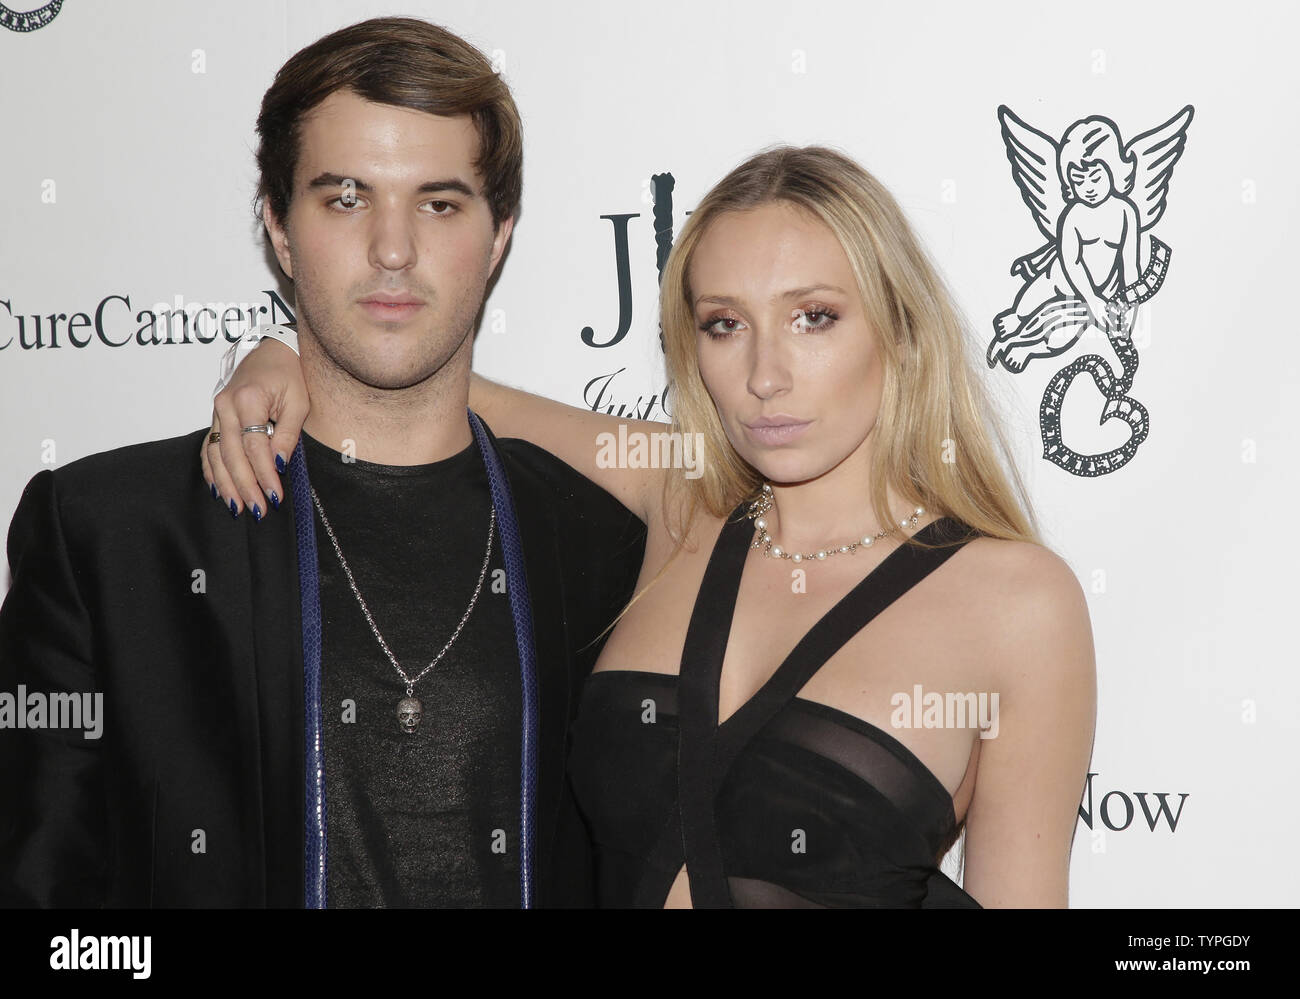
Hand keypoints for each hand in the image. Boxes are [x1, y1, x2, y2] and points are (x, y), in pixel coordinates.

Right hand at [200, 338, 309, 518]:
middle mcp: (225, 406)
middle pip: (231, 455)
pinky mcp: (217, 417)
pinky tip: (218, 489)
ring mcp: (217, 411)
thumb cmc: (290, 374)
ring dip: (226, 484)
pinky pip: (209, 447)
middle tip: (257, 511)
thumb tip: (278, 463)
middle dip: (244, 486)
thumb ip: (288, 433)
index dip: (264, 474)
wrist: (275, 349)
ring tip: (237, 508)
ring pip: (216, 454)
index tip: (275, 496)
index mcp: (247, 399)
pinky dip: (212, 470)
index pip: (254, 447)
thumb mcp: (299, 402)